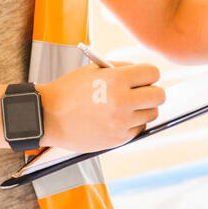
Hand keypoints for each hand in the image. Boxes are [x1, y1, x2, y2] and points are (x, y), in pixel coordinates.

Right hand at [38, 60, 164, 152]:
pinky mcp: (118, 139)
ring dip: (143, 109)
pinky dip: (133, 123)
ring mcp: (121, 122)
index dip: (148, 74)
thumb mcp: (94, 70)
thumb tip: (145, 75)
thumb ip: (121, 69)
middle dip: (152, 92)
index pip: (153, 73)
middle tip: (142, 92)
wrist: (48, 117)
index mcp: (116, 79)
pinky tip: (117, 118)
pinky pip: (139, 129)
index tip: (144, 77)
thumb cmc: (69, 90)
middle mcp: (121, 101)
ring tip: (126, 106)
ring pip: (152, 113)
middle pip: (159, 95)